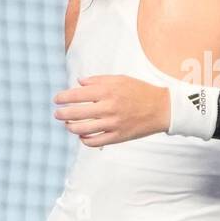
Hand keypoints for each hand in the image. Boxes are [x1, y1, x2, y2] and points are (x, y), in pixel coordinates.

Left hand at [53, 75, 169, 147]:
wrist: (162, 108)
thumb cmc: (140, 91)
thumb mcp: (120, 79)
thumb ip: (98, 80)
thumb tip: (79, 82)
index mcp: (108, 91)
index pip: (77, 95)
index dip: (63, 97)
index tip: (57, 99)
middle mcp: (109, 108)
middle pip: (76, 113)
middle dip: (62, 114)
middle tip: (57, 113)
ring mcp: (113, 124)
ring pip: (82, 129)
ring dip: (70, 127)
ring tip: (67, 125)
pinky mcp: (118, 137)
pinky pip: (95, 142)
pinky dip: (84, 140)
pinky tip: (82, 135)